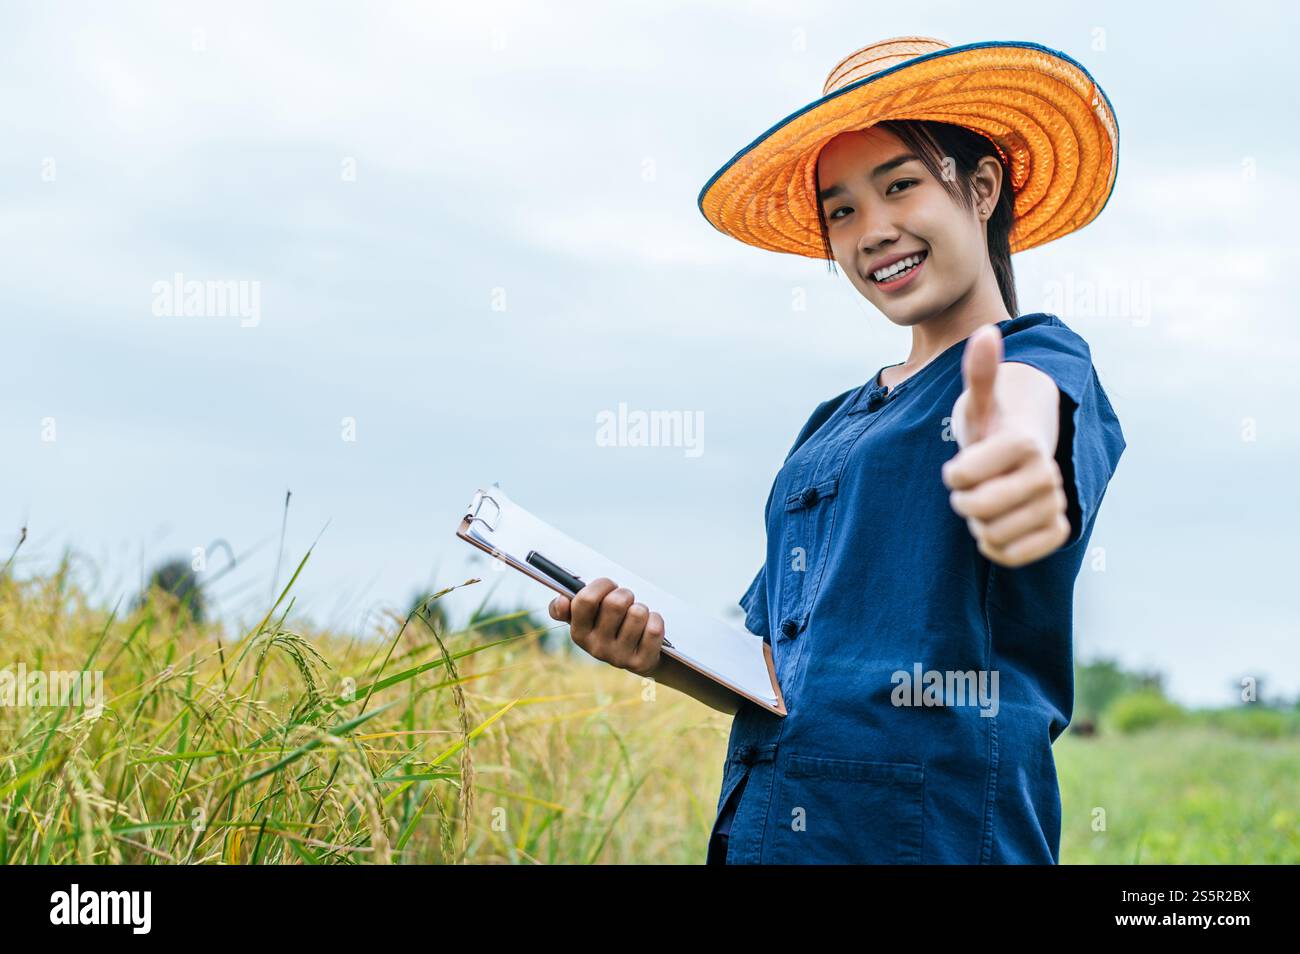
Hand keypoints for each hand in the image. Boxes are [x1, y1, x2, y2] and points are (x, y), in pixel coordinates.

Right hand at [547, 577, 665, 676]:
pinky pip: (654, 628)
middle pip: (616, 603)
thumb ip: (567, 606)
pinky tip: (648, 627)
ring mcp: (618, 657)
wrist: (636, 655)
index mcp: (578, 633)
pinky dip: (655, 620)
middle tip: (626, 601)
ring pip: (638, 613)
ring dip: (641, 608)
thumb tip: (562, 600)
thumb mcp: (586, 617)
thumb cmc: (609, 626)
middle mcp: (596, 648)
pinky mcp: (641, 662)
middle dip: (625, 594)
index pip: (586, 600)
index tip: (609, 586)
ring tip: (636, 616)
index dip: (601, 585)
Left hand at [941, 324, 1070, 567]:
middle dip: (963, 500)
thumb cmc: (994, 427)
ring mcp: (1055, 504)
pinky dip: (995, 546)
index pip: (962, 476)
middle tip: (973, 487)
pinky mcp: (1058, 531)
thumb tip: (986, 331)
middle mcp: (1047, 474)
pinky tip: (998, 525)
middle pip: (975, 508)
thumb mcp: (981, 401)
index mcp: (1025, 443)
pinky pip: (1011, 555)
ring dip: (978, 523)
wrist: (1024, 456)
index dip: (952, 474)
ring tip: (989, 502)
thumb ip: (980, 372)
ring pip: (991, 534)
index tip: (960, 464)